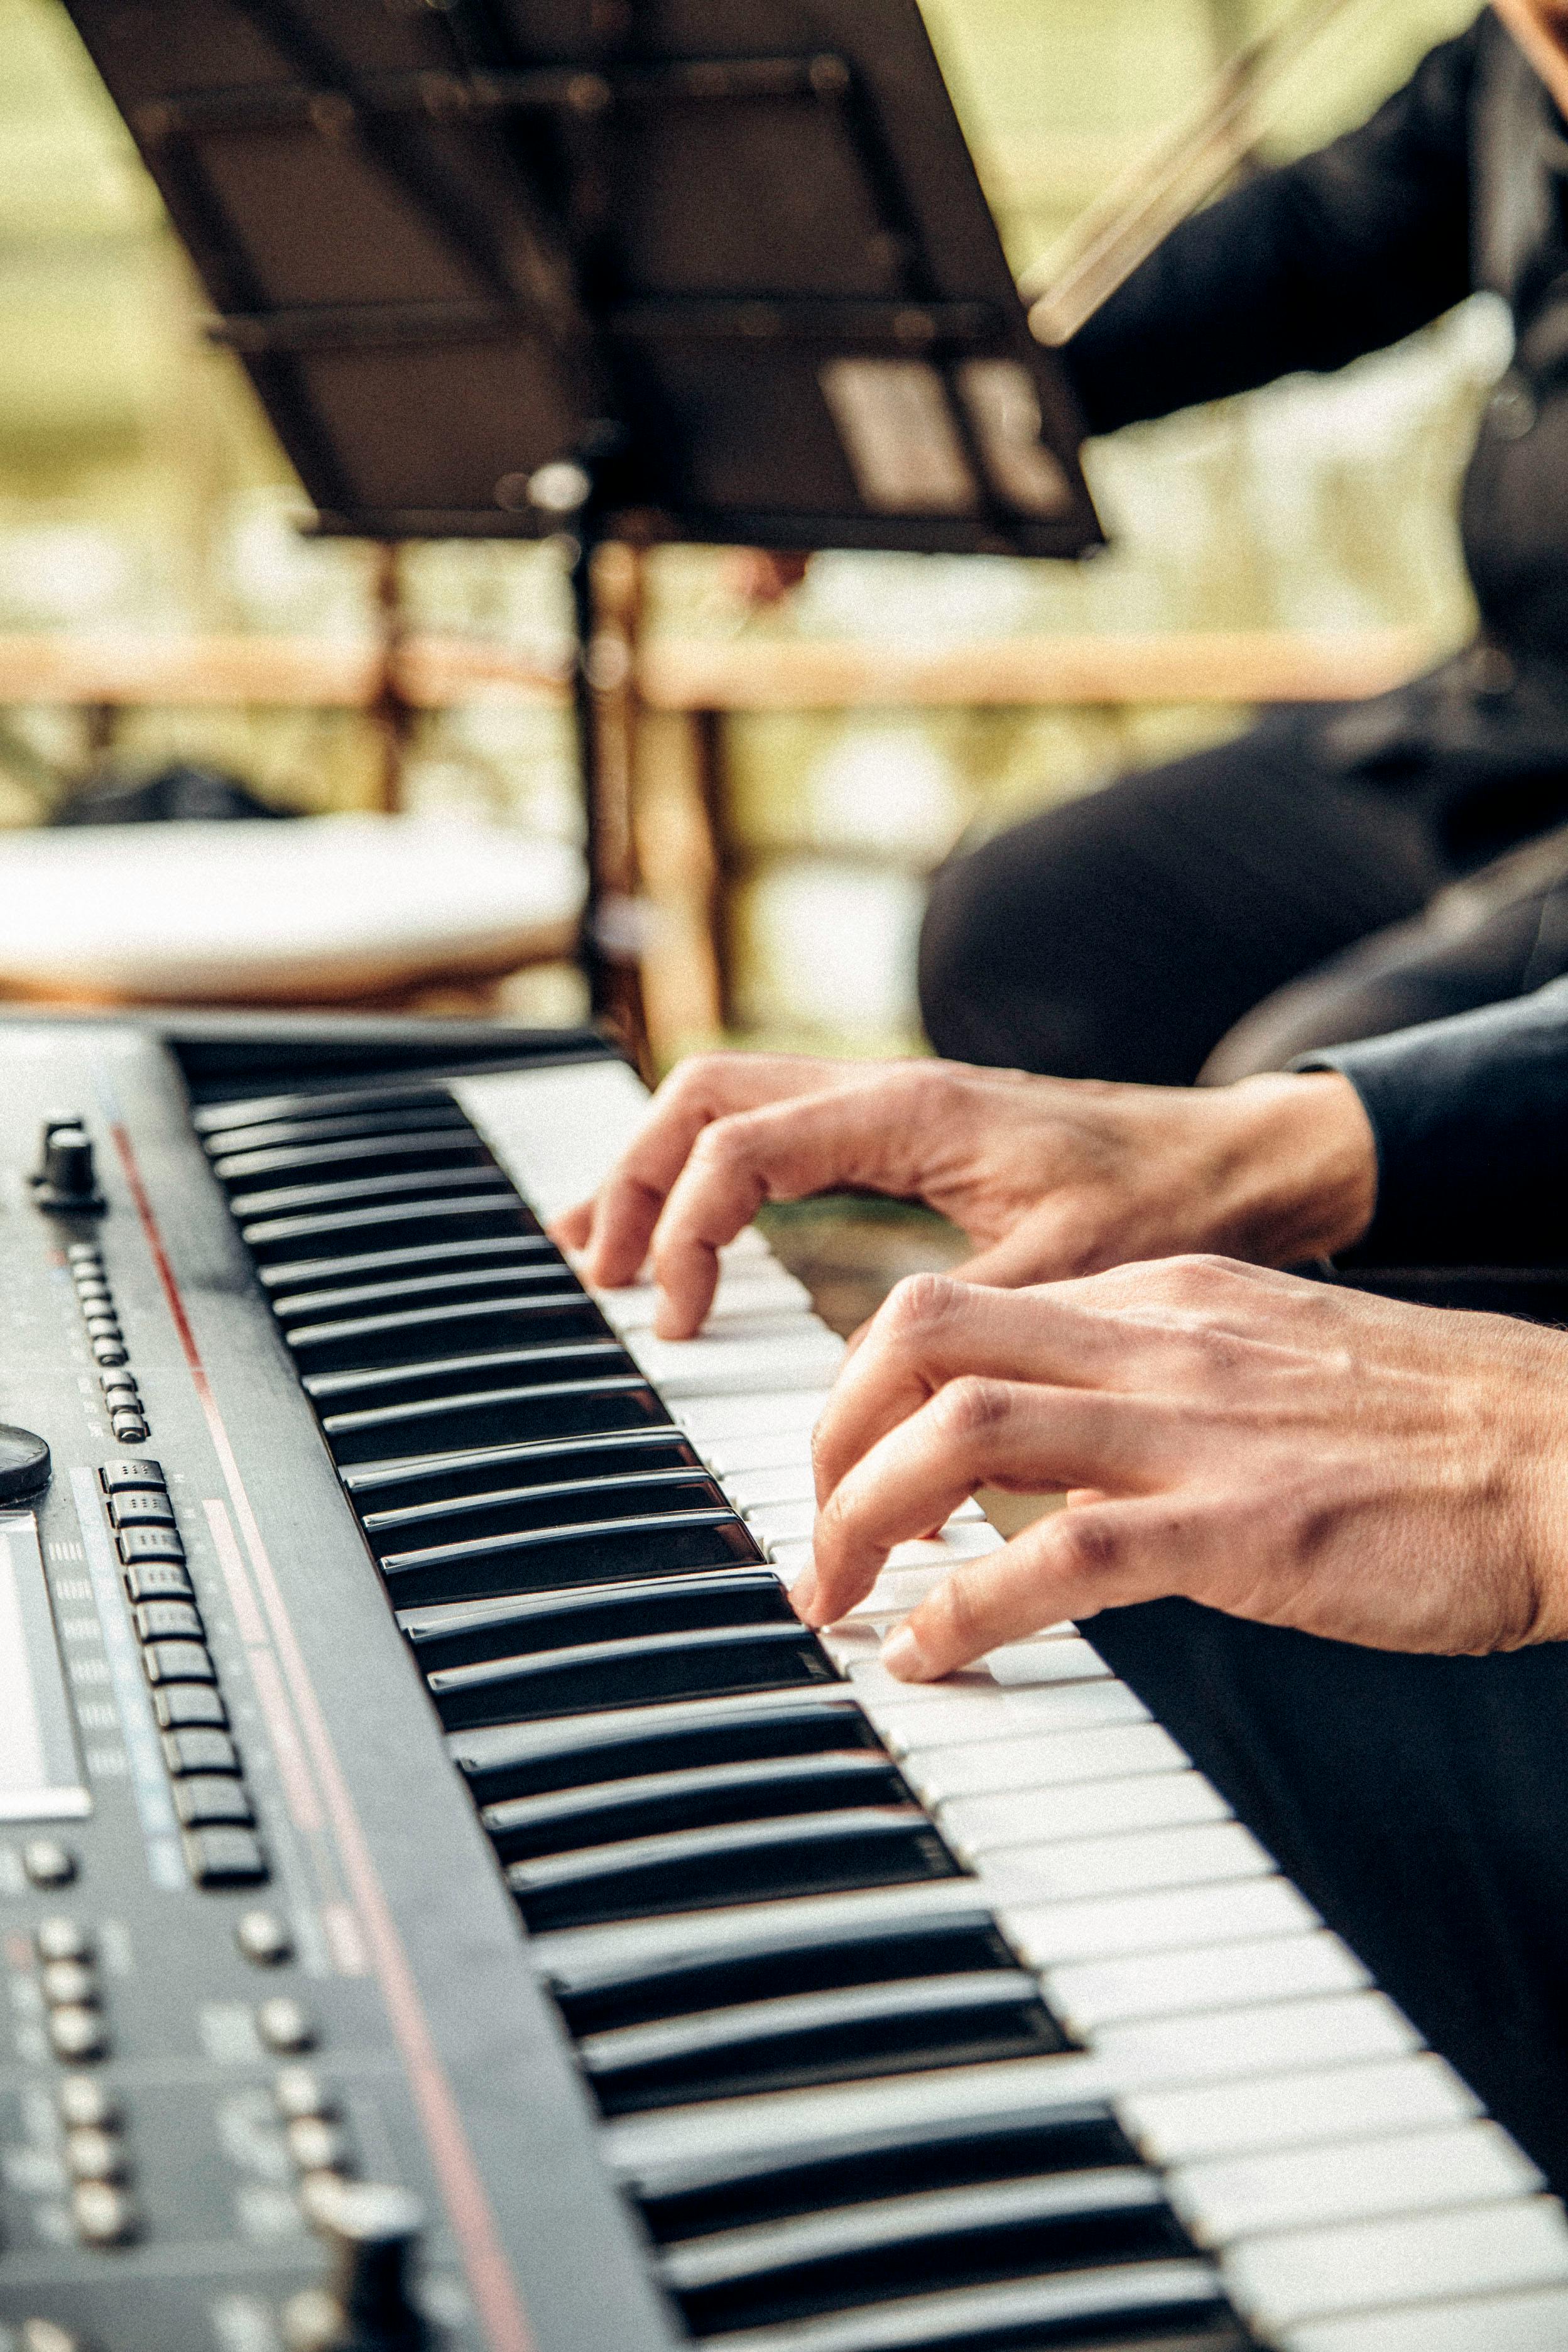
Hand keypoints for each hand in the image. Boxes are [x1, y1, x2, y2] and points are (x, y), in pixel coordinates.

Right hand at [551, 1052, 1378, 1337]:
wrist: (1252, 1159)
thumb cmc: (1177, 1205)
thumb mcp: (1067, 1277)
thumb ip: (962, 1335)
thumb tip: (875, 1427)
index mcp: (909, 1111)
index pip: (738, 1146)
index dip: (689, 1232)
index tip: (686, 1325)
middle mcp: (887, 1088)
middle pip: (702, 1095)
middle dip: (636, 1180)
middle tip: (603, 1274)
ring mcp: (893, 1100)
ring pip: (731, 1099)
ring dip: (663, 1168)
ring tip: (616, 1249)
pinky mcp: (909, 1131)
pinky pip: (778, 1126)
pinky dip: (719, 1174)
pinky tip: (706, 1235)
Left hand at [796, 1256, 1567, 1669]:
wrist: (1565, 1456)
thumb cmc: (1426, 1431)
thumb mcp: (1261, 1366)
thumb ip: (1145, 1398)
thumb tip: (1044, 1484)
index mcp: (1156, 1299)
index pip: (953, 1308)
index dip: (862, 1392)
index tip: (840, 1471)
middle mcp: (1154, 1341)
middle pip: (915, 1338)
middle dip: (827, 1437)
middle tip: (815, 1538)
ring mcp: (1190, 1429)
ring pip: (955, 1433)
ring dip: (863, 1522)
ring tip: (841, 1601)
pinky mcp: (1238, 1527)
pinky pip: (1052, 1561)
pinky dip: (961, 1610)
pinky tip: (930, 1655)